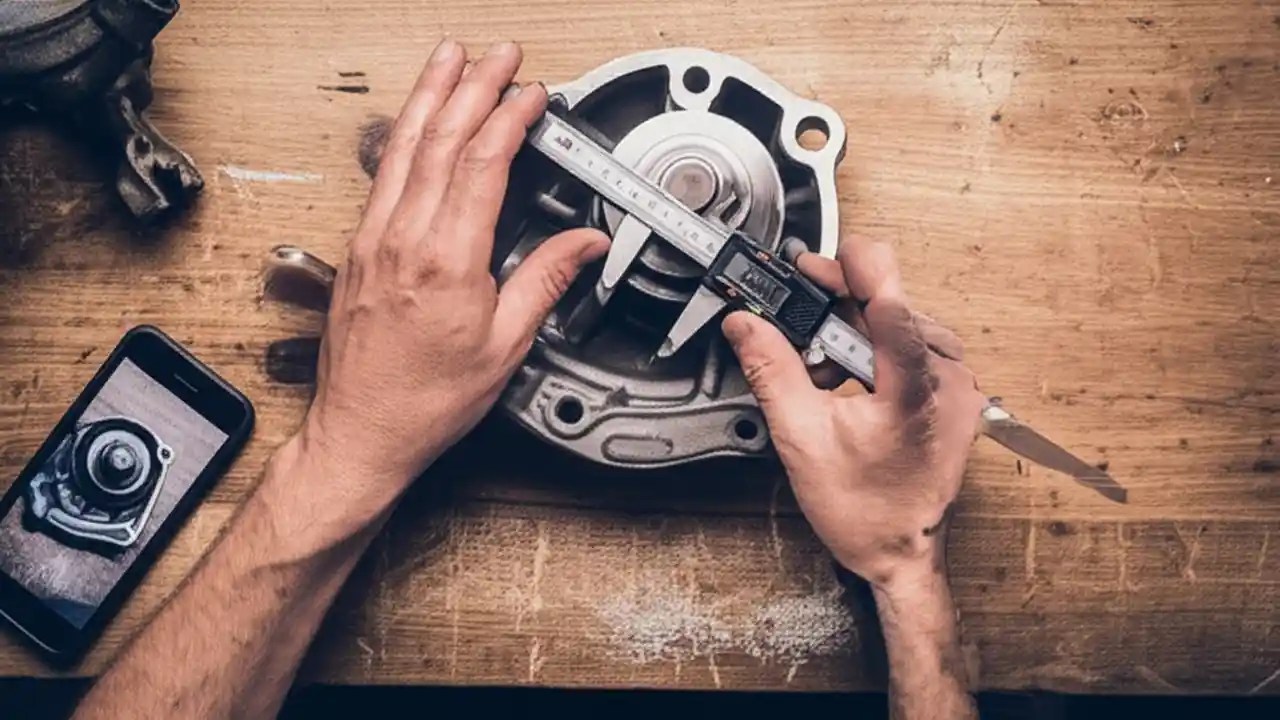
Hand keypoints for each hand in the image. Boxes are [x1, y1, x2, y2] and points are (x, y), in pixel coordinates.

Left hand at [299, 40, 606, 487]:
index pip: (482, 165)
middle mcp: (402, 240)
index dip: (509, 119)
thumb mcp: (505, 347)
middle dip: (473, 87)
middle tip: (498, 55)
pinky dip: (405, 135)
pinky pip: (384, 175)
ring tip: (449, 58)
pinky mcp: (357, 250)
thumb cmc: (426, 401)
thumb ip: (545, 282)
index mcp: (446, 261)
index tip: (530, 95)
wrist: (361, 432)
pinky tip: (415, 121)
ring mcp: (373, 241)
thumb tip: (584, 243)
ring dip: (430, 96)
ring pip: (404, 148)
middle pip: (441, 140)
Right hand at [721, 236, 985, 592]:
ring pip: (903, 323)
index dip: (850, 267)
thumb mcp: (801, 436)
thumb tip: (745, 323)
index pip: (890, 295)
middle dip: (839, 309)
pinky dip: (878, 350)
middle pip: (892, 304)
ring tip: (824, 369)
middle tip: (796, 320)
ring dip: (856, 332)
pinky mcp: (956, 395)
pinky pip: (916, 347)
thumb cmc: (865, 511)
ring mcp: (959, 387)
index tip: (816, 262)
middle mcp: (949, 379)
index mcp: (916, 384)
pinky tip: (851, 377)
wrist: (901, 553)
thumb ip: (771, 368)